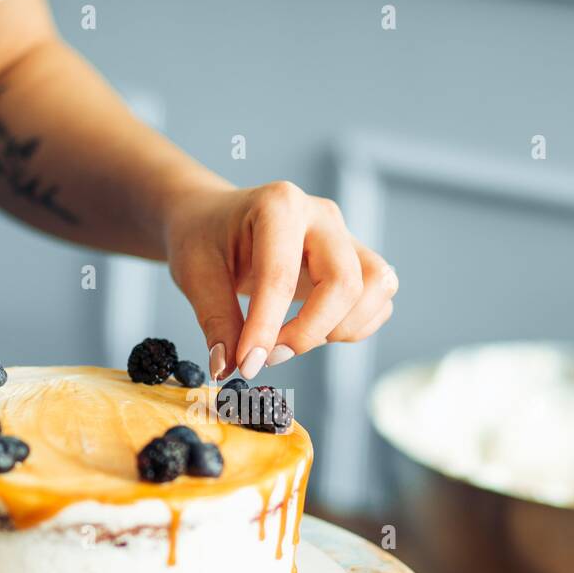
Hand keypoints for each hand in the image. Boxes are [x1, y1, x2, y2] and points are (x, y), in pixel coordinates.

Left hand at [165, 180, 397, 379]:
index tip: (248, 364)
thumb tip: (228, 367)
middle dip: (310, 332)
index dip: (266, 328)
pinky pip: (379, 300)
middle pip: (345, 282)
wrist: (214, 217)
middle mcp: (321, 216)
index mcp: (278, 205)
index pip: (281, 276)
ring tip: (295, 340)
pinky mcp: (356, 260)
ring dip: (341, 328)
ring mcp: (345, 236)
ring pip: (377, 287)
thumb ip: (215, 320)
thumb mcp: (194, 273)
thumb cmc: (205, 238)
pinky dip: (354, 327)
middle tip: (270, 355)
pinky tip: (316, 331)